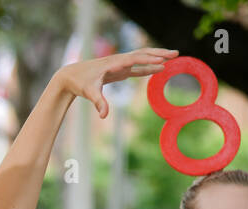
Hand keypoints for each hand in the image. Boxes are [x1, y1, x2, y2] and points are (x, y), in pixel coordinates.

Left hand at [56, 47, 177, 118]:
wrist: (72, 76)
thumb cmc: (80, 83)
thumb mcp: (89, 93)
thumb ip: (99, 103)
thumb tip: (104, 116)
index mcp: (114, 63)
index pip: (135, 59)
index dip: (149, 59)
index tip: (163, 60)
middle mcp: (119, 61)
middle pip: (143, 54)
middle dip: (159, 53)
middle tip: (176, 53)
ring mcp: (121, 64)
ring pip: (142, 58)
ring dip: (157, 57)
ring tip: (173, 57)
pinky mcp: (121, 70)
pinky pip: (138, 67)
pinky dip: (149, 66)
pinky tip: (160, 67)